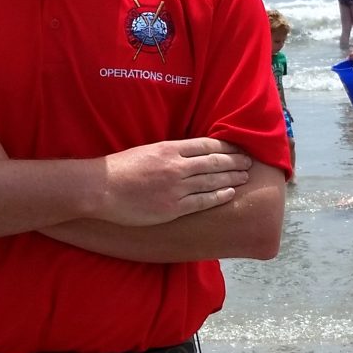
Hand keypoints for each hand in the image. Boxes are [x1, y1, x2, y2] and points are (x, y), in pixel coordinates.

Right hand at [97, 139, 254, 225]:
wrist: (102, 188)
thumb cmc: (119, 169)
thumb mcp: (146, 150)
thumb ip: (168, 152)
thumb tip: (187, 154)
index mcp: (169, 148)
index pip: (206, 144)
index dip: (226, 146)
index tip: (239, 147)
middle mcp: (176, 166)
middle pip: (214, 162)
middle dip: (235, 161)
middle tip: (251, 162)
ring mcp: (175, 188)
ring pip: (212, 181)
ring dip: (232, 177)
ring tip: (246, 176)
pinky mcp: (172, 208)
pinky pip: (202, 201)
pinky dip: (218, 196)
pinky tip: (230, 193)